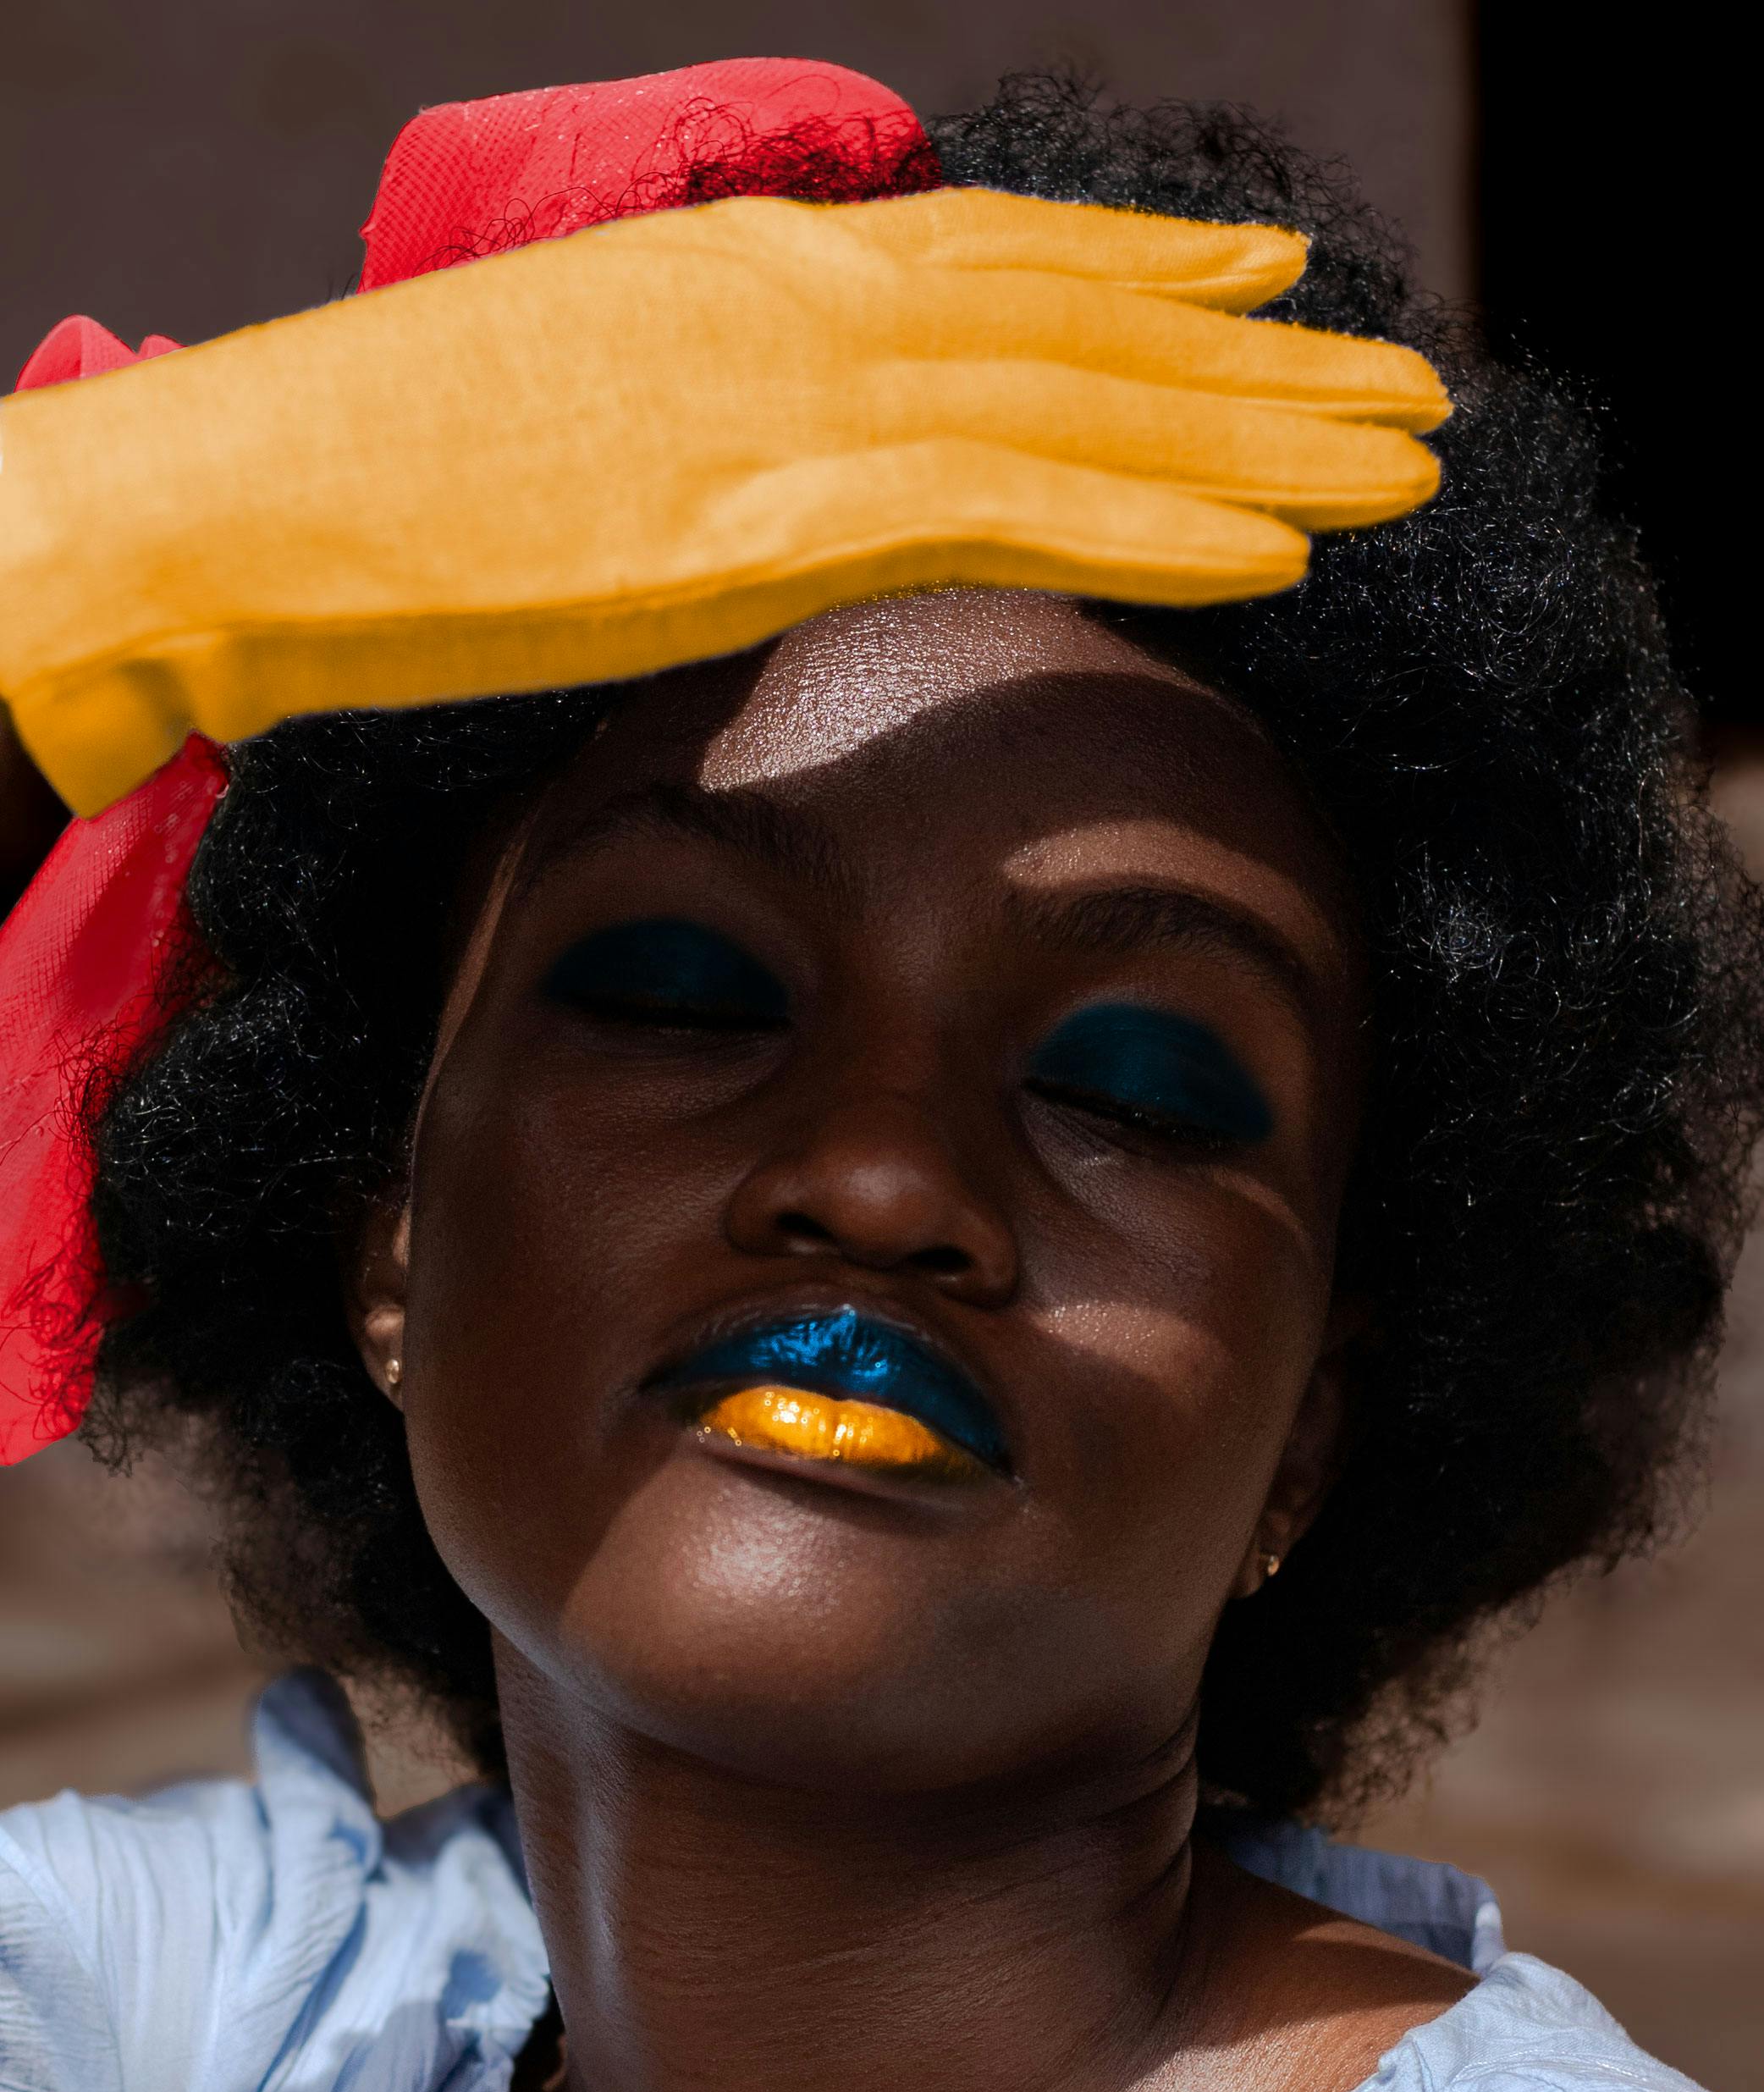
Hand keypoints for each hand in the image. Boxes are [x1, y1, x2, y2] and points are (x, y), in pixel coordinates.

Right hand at [0, 186, 1446, 816]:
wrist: (247, 505)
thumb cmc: (379, 472)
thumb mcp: (580, 389)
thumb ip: (720, 397)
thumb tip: (796, 453)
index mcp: (757, 266)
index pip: (1007, 261)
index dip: (1156, 278)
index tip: (1270, 291)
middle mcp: (805, 302)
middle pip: (1086, 322)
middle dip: (1261, 360)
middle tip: (1405, 391)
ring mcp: (796, 396)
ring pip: (1086, 404)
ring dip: (1261, 437)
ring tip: (1402, 461)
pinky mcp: (775, 510)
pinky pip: (1016, 506)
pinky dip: (1161, 518)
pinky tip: (1283, 541)